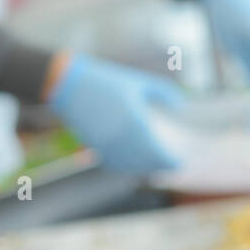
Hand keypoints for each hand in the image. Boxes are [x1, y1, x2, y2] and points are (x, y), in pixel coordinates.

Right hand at [46, 52, 185, 173]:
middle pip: (146, 162)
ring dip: (145, 168)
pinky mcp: (95, 146)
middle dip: (160, 165)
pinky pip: (114, 164)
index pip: (157, 151)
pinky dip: (126, 167)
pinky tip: (133, 164)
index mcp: (135, 121)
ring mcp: (106, 144)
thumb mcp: (138, 82)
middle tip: (171, 165)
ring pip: (130, 166)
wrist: (69, 86)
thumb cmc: (106, 81)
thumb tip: (180, 106)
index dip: (170, 160)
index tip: (180, 162)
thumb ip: (163, 92)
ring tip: (156, 165)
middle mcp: (121, 137)